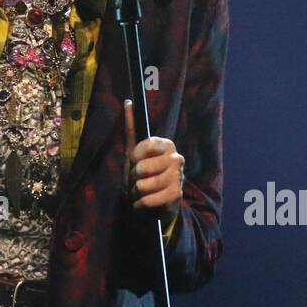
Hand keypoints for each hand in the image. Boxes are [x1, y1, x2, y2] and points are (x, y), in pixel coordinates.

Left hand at [123, 99, 184, 227]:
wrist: (155, 205)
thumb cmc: (143, 177)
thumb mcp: (133, 154)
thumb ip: (131, 128)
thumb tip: (128, 101)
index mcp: (166, 145)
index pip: (146, 144)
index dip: (135, 156)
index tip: (134, 162)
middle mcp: (176, 158)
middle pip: (141, 168)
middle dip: (134, 178)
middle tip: (139, 181)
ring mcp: (178, 177)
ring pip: (143, 185)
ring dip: (136, 193)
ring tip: (141, 193)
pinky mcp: (177, 195)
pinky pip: (148, 200)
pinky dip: (140, 205)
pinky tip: (143, 204)